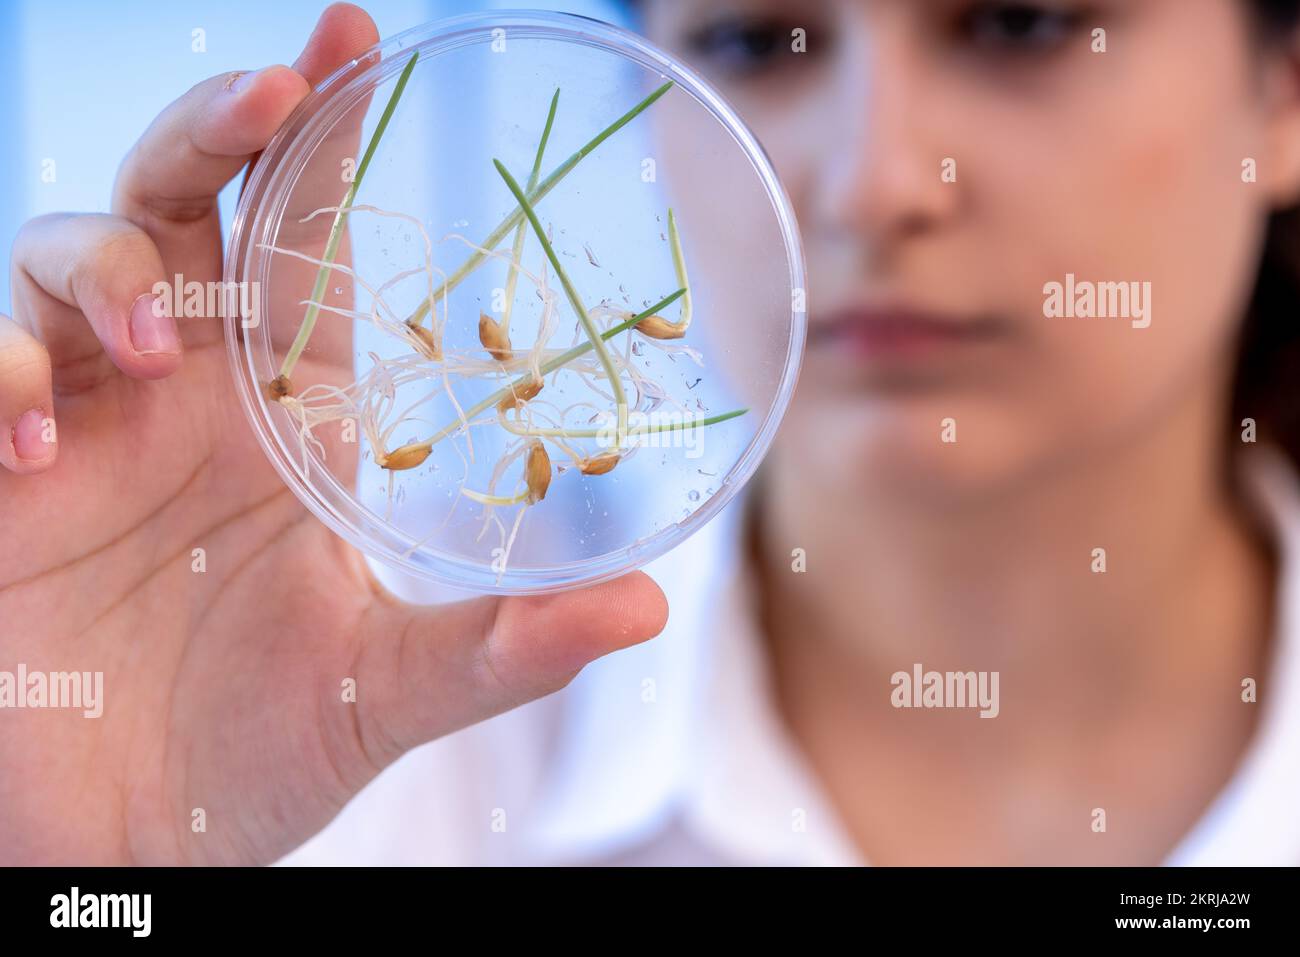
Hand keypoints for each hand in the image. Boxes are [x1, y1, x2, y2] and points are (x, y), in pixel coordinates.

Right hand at [0, 3, 666, 864]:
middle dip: (215, 133)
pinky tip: (40, 441)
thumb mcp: (386, 691)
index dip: (326, 142)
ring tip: (151, 345)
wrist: (125, 844)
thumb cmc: (254, 758)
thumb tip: (643, 610)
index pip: (310, 248)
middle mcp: (189, 397)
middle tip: (267, 99)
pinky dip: (0, 374)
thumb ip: (502, 648)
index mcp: (291, 419)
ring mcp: (85, 423)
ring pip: (70, 254)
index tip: (353, 43)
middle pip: (187, 205)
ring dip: (103, 262)